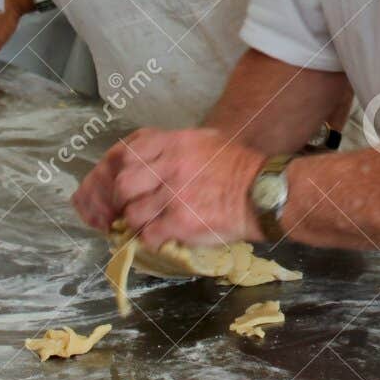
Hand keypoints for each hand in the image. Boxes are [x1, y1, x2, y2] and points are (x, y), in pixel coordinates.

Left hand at [72, 127, 266, 247]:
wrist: (263, 192)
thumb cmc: (237, 167)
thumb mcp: (205, 140)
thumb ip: (173, 147)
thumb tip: (147, 161)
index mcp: (175, 143)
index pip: (127, 152)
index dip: (116, 171)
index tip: (120, 184)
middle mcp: (171, 165)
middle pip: (123, 183)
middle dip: (120, 200)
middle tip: (127, 208)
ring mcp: (175, 194)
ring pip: (132, 212)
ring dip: (136, 222)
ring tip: (147, 224)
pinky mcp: (181, 221)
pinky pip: (149, 234)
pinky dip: (150, 239)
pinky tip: (162, 236)